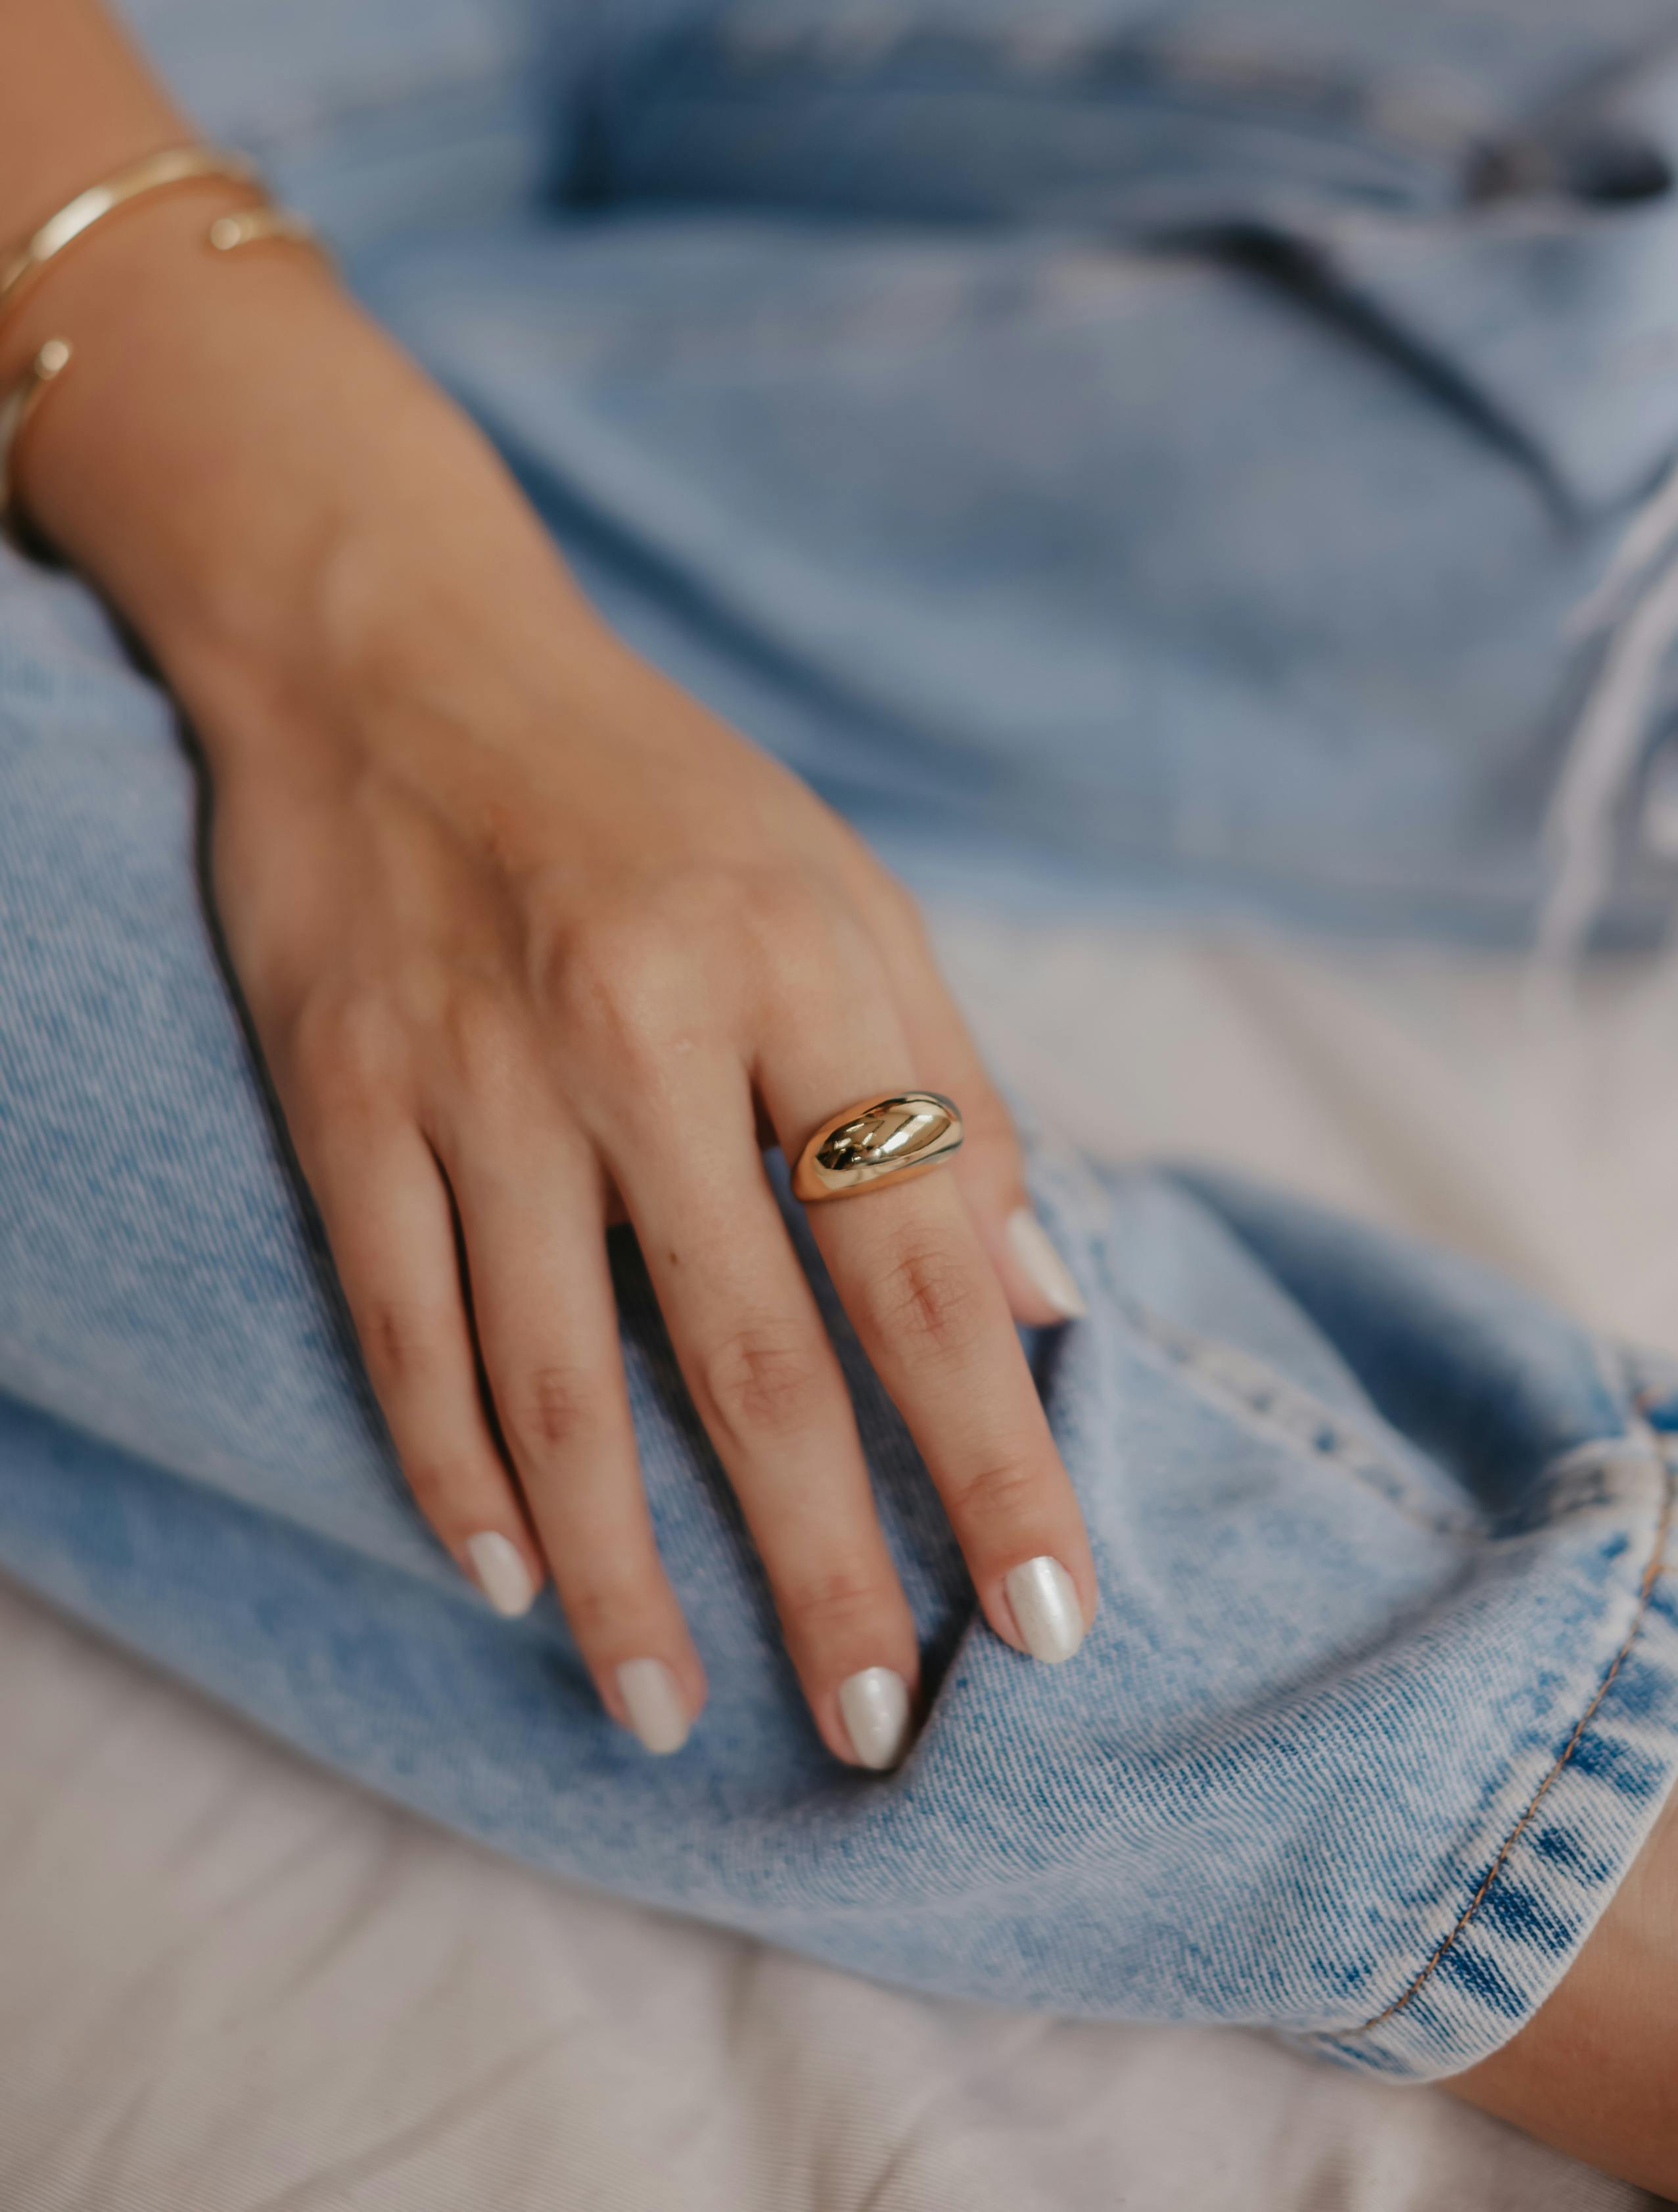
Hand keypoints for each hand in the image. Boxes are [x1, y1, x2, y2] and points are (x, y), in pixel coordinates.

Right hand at [13, 201, 1095, 1766]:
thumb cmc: (659, 794)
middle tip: (874, 1725)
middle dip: (827, 1564)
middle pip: (753, 1357)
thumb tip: (1049, 1302)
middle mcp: (640, 1028)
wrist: (401, 653)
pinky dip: (452, 1469)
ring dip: (626, 1571)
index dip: (994, 1457)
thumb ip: (950, 1091)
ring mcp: (477, 1071)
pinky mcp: (345, 1095)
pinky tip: (507, 1578)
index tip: (1053, 1617)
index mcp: (803, 970)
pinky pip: (402, 1324)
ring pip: (559, 1381)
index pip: (925, 1265)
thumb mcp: (846, 892)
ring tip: (671, 1713)